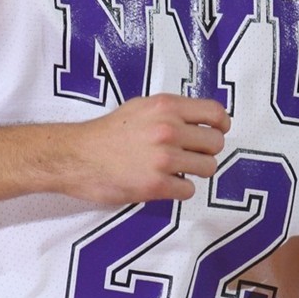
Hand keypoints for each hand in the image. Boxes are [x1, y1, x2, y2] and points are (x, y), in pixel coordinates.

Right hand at [69, 93, 229, 204]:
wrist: (76, 156)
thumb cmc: (106, 133)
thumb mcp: (140, 107)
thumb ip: (170, 111)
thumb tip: (200, 119)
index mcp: (165, 107)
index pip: (214, 113)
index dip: (222, 125)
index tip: (218, 132)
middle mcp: (168, 130)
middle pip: (215, 143)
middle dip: (207, 152)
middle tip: (192, 156)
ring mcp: (163, 159)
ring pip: (207, 168)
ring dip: (195, 172)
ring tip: (177, 170)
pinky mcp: (156, 185)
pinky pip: (188, 190)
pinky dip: (179, 189)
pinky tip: (164, 184)